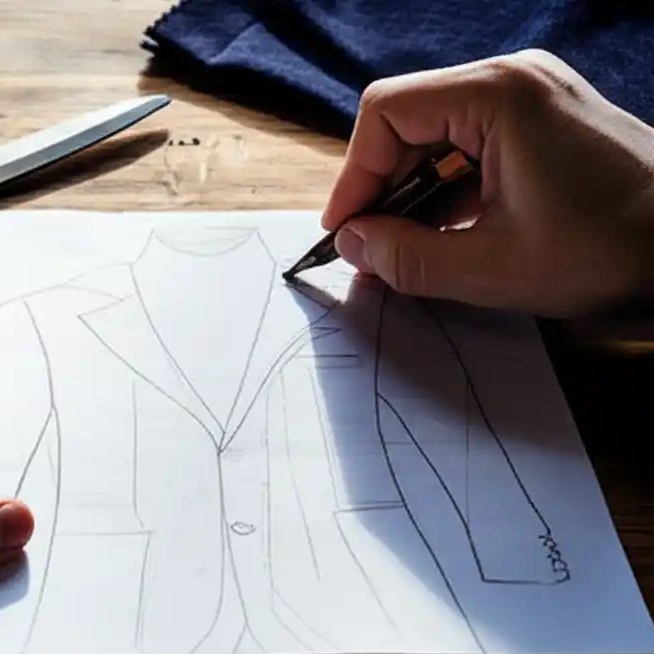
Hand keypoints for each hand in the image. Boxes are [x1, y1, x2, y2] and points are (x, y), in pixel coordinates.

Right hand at [324, 48, 653, 316]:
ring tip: (408, 253)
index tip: (345, 232)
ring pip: (438, 137)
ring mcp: (533, 97)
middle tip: (371, 251)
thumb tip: (352, 246)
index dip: (354, 176)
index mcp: (498, 95)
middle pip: (409, 122)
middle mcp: (513, 80)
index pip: (387, 113)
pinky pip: (473, 146)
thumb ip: (407, 259)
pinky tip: (449, 238)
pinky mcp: (545, 122)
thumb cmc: (614, 251)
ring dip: (417, 195)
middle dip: (384, 190)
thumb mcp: (492, 269)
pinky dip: (451, 191)